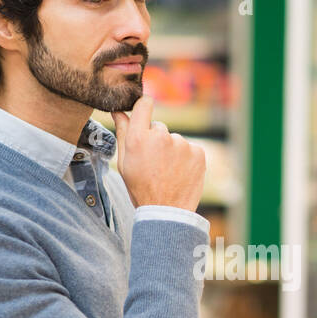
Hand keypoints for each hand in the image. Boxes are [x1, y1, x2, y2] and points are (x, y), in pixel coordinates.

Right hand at [110, 96, 204, 211]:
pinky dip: (185, 159)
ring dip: (172, 151)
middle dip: (156, 140)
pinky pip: (189, 149)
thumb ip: (122, 133)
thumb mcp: (124, 163)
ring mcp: (182, 144)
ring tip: (167, 172)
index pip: (144, 104)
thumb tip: (118, 111)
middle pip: (158, 127)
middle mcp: (161, 136)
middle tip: (153, 163)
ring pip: (174, 140)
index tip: (143, 110)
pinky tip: (179, 174)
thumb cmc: (140, 188)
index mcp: (139, 138)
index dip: (143, 106)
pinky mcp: (198, 152)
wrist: (166, 213)